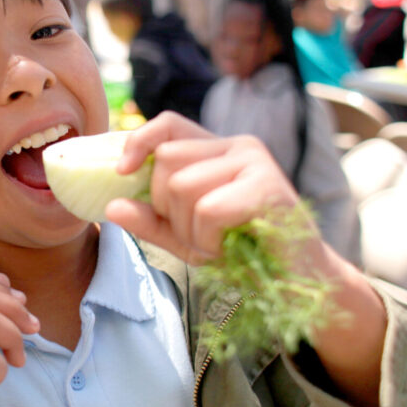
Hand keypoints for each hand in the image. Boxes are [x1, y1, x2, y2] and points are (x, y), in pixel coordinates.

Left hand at [105, 111, 302, 265]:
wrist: (295, 282)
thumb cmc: (241, 252)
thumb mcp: (185, 237)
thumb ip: (150, 220)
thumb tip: (112, 206)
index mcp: (217, 149)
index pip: (168, 124)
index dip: (138, 141)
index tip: (122, 172)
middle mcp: (238, 146)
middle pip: (166, 161)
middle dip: (167, 208)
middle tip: (197, 234)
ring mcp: (255, 163)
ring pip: (182, 186)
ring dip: (189, 230)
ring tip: (216, 243)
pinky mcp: (268, 187)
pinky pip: (209, 209)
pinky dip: (209, 239)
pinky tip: (229, 247)